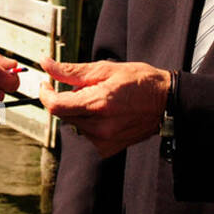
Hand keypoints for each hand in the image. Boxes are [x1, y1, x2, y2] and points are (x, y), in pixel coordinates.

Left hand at [39, 59, 170, 157]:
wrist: (167, 103)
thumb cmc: (140, 81)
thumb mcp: (106, 68)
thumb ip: (72, 71)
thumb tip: (47, 64)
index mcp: (97, 104)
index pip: (56, 105)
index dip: (46, 94)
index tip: (47, 84)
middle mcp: (99, 127)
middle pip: (64, 114)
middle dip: (67, 99)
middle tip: (87, 87)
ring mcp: (104, 140)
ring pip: (74, 123)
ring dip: (79, 111)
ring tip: (102, 99)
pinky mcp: (108, 148)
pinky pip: (86, 134)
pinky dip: (89, 122)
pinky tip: (107, 113)